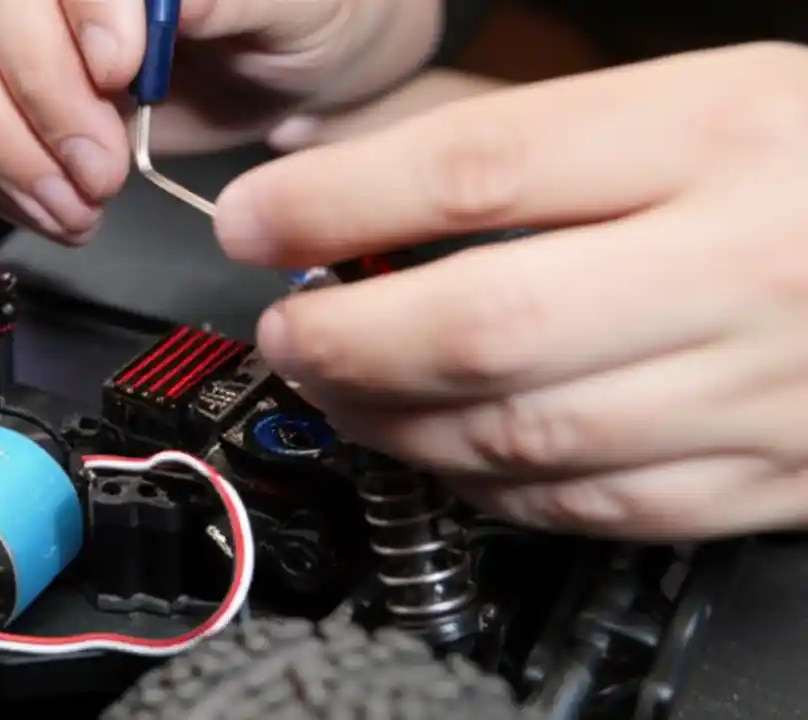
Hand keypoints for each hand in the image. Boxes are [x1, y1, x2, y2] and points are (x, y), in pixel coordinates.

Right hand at [0, 0, 440, 242]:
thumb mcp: (291, 1)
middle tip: (105, 171)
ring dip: (8, 153)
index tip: (124, 73)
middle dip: (40, 104)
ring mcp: (15, 29)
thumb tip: (166, 1)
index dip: (76, 13)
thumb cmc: (303, 17)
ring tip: (82, 206)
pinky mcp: (8, 91)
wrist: (299, 71)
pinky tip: (60, 210)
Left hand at [213, 42, 807, 539]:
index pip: (480, 170)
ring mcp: (751, 388)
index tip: (256, 219)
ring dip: (393, 421)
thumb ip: (528, 144)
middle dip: (346, 340)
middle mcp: (734, 266)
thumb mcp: (695, 101)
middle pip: (484, 323)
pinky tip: (437, 451)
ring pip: (522, 434)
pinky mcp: (759, 478)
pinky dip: (484, 485)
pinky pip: (589, 505)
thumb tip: (352, 173)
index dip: (337, 201)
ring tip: (337, 389)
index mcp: (715, 135)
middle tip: (287, 333)